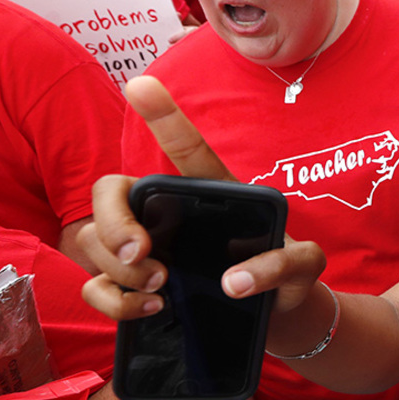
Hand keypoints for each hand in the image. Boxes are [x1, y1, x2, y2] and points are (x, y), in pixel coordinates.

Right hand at [80, 76, 325, 322]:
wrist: (277, 316)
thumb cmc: (287, 276)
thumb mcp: (304, 267)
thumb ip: (286, 264)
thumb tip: (232, 282)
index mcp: (212, 194)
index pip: (185, 149)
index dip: (163, 117)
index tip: (139, 84)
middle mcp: (169, 216)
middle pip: (112, 194)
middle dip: (113, 223)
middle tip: (142, 254)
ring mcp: (147, 252)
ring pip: (94, 242)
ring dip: (118, 269)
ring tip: (160, 289)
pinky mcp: (135, 288)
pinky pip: (96, 286)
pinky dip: (113, 301)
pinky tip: (150, 309)